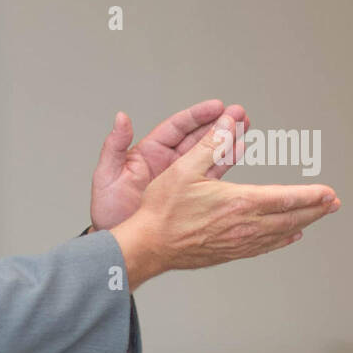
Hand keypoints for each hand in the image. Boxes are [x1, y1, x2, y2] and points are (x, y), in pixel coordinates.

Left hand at [90, 99, 248, 231]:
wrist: (120, 245)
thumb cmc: (108, 210)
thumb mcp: (107, 176)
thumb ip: (114, 146)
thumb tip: (121, 117)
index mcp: (149, 152)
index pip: (177, 127)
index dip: (197, 116)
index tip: (216, 107)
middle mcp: (167, 161)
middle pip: (197, 136)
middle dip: (218, 123)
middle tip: (239, 113)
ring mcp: (181, 178)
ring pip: (207, 153)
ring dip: (226, 139)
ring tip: (245, 126)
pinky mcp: (190, 194)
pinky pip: (210, 175)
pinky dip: (225, 163)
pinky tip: (239, 151)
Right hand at [111, 114, 339, 288]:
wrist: (148, 246)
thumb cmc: (163, 208)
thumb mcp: (184, 168)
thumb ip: (211, 145)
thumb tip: (229, 122)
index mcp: (239, 202)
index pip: (286, 198)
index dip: (311, 196)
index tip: (329, 192)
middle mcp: (245, 225)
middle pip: (291, 217)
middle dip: (315, 209)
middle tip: (334, 204)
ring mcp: (239, 242)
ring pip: (281, 233)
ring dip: (303, 222)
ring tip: (319, 216)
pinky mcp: (229, 252)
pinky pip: (264, 246)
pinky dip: (282, 239)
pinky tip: (290, 236)